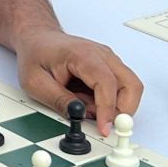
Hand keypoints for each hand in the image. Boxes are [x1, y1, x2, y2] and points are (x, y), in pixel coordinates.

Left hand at [15, 29, 141, 136]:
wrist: (39, 39)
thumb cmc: (37, 55)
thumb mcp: (36, 82)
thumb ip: (59, 100)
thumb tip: (78, 116)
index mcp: (83, 55)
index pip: (106, 83)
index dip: (107, 108)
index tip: (103, 127)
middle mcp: (102, 55)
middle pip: (131, 85)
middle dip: (123, 110)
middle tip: (105, 124)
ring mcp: (108, 61)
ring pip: (130, 88)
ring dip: (116, 106)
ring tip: (87, 108)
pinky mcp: (109, 68)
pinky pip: (120, 89)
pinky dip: (110, 102)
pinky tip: (88, 101)